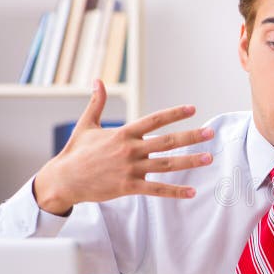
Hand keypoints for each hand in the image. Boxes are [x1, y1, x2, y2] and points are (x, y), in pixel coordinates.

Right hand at [33, 79, 213, 214]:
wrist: (63, 179)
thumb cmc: (76, 152)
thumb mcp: (86, 125)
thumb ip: (96, 103)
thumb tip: (97, 81)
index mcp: (123, 133)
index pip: (154, 120)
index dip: (174, 113)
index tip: (192, 109)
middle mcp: (130, 149)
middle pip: (167, 141)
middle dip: (191, 136)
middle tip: (211, 133)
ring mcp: (130, 169)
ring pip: (166, 164)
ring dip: (190, 161)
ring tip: (209, 158)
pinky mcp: (128, 186)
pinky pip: (156, 189)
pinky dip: (175, 191)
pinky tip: (191, 192)